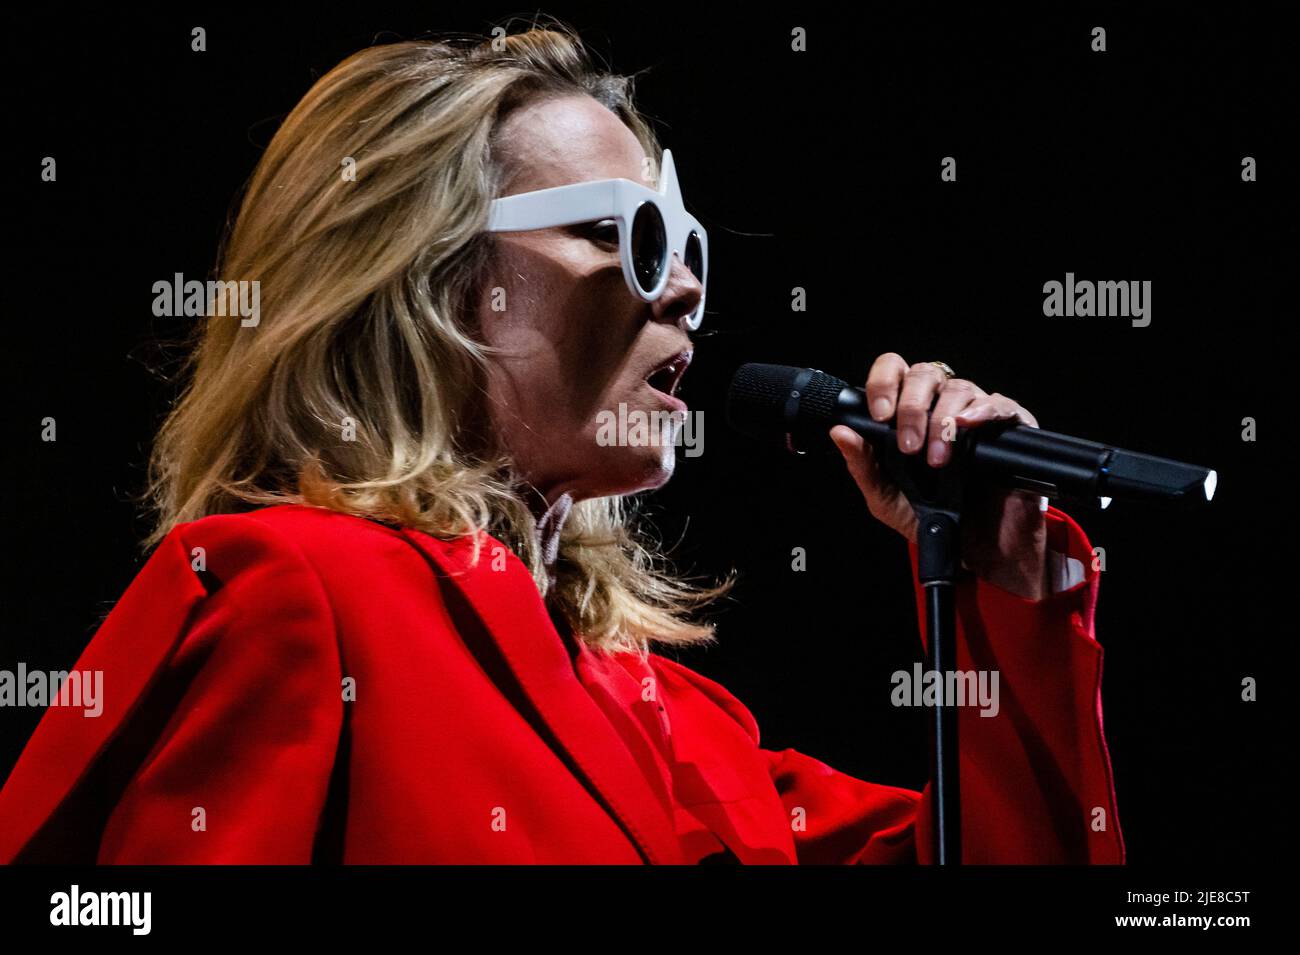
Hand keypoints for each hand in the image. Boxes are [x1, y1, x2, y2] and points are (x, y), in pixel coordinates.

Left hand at [830, 353, 1050, 600]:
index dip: (884, 383)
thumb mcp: (886, 498)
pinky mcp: (1012, 430)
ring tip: (938, 460)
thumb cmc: (931, 521)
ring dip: (943, 421)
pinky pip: (1001, 405)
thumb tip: (839, 432)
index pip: (895, 373)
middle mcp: (942, 408)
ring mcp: (977, 417)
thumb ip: (863, 465)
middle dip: (912, 407)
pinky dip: (983, 411)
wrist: (975, 552)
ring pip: (960, 388)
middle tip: (909, 447)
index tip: (880, 416)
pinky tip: (968, 426)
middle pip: (926, 374)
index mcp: (910, 416)